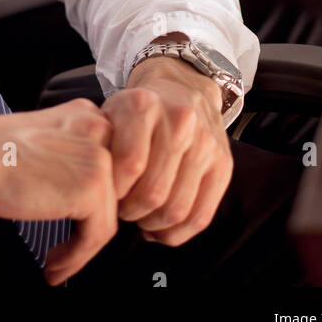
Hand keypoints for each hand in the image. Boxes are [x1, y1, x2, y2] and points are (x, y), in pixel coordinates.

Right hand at [0, 100, 118, 284]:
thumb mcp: (43, 142)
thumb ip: (72, 157)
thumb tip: (87, 197)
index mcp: (87, 115)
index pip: (113, 165)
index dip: (100, 201)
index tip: (83, 225)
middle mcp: (99, 129)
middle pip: (115, 191)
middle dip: (94, 225)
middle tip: (72, 248)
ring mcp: (98, 157)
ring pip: (108, 217)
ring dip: (83, 247)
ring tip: (57, 260)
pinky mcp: (91, 188)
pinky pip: (96, 236)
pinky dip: (76, 257)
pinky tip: (54, 262)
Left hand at [57, 56, 232, 273]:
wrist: (182, 87)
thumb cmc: (138, 111)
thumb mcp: (112, 114)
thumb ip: (101, 148)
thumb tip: (97, 196)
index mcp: (145, 105)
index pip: (129, 165)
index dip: (114, 190)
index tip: (105, 193)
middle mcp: (181, 120)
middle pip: (153, 192)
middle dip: (131, 212)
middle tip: (121, 210)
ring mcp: (206, 143)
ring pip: (177, 209)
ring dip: (152, 224)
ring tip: (140, 218)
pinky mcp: (224, 164)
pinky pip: (201, 216)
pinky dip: (176, 233)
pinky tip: (160, 229)